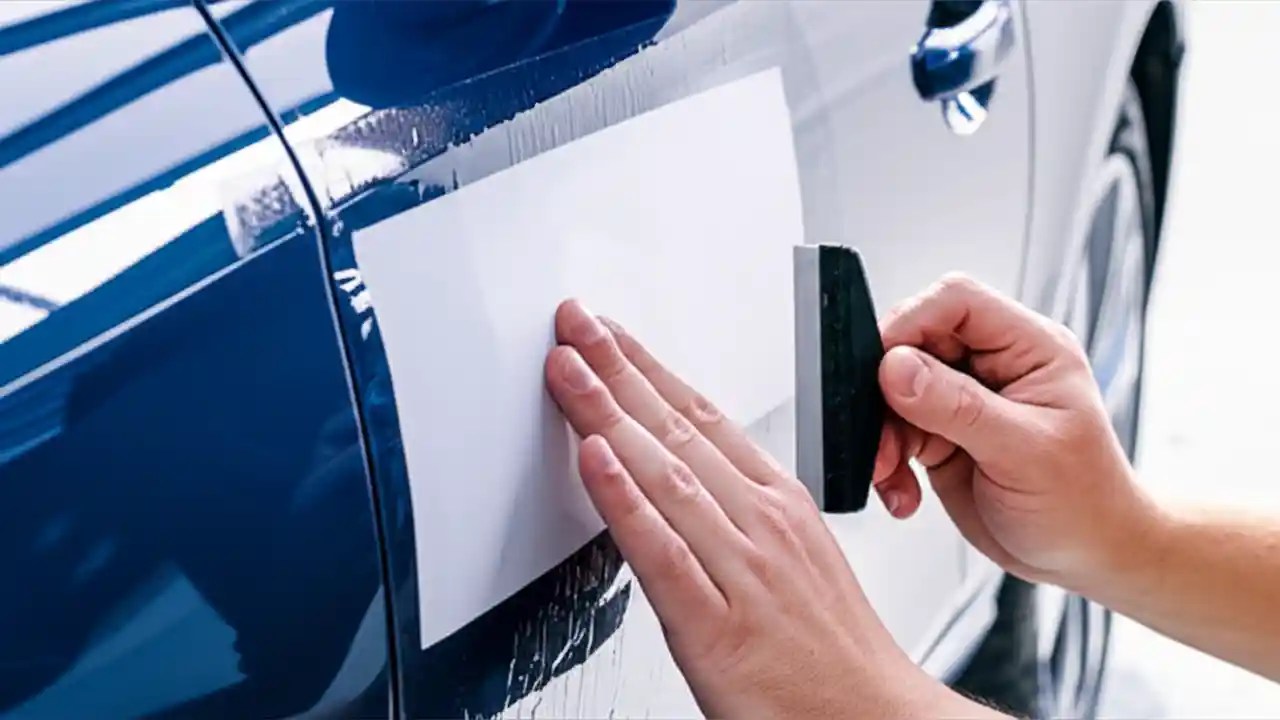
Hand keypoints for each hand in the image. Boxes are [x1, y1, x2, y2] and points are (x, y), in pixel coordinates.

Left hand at [544, 300, 986, 719]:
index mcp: (779, 502)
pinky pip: (662, 554)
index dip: (648, 368)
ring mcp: (740, 572)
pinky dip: (625, 501)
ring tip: (566, 368)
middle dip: (617, 369)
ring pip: (665, 475)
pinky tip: (594, 458)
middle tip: (573, 322)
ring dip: (608, 413)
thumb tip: (678, 468)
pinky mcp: (716, 629)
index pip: (702, 415)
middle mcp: (761, 525)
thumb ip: (737, 510)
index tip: (609, 333)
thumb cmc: (832, 649)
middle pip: (677, 430)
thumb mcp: (794, 556)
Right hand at [873, 274, 1154, 590]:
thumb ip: (957, 406)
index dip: (911, 322)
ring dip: (882, 435)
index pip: (957, 302)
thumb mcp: (1024, 452)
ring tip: (889, 473)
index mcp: (1030, 348)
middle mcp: (994, 367)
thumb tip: (895, 366)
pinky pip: (895, 432)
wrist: (1088, 556)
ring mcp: (966, 401)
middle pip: (915, 344)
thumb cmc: (1085, 504)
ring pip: (894, 392)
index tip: (880, 363)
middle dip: (885, 391)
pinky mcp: (943, 436)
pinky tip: (902, 493)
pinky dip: (887, 464)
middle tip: (882, 436)